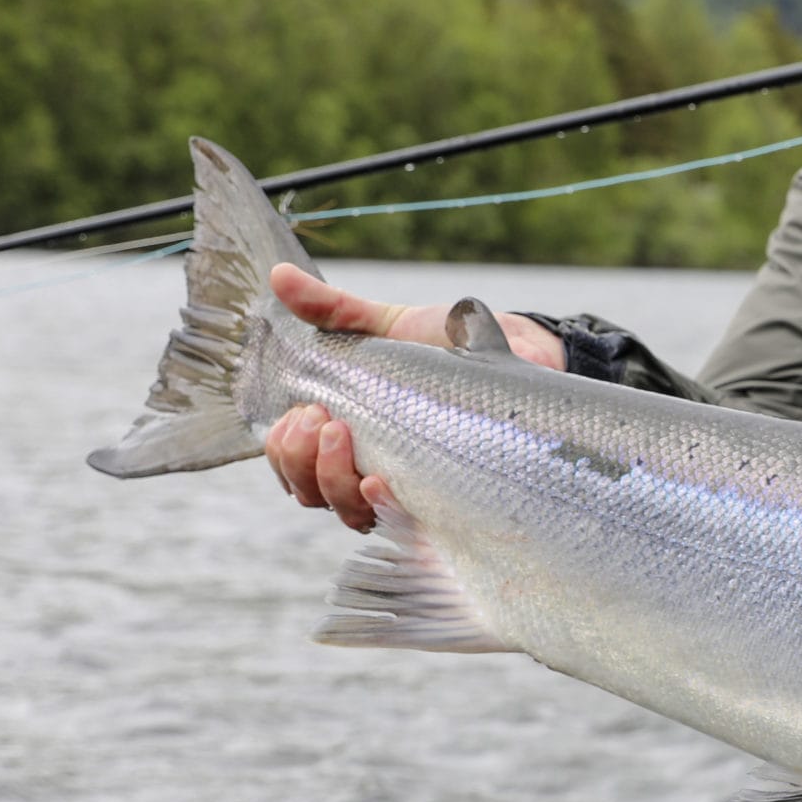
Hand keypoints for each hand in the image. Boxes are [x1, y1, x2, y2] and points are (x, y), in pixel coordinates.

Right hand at [261, 262, 563, 530]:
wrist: (522, 353)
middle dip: (301, 461)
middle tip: (321, 422)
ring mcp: (406, 490)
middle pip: (311, 493)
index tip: (299, 414)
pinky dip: (379, 506)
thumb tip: (279, 276)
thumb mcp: (389, 323)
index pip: (294, 465)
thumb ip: (335, 310)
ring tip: (341, 435)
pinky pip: (400, 525)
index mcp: (347, 436)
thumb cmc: (450, 347)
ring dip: (332, 478)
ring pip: (347, 512)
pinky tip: (377, 482)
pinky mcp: (445, 502)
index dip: (284, 450)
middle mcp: (368, 470)